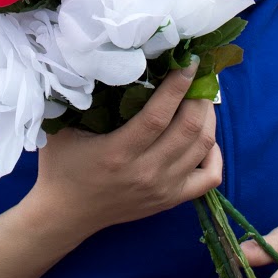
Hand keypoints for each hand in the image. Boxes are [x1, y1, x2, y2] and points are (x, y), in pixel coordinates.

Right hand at [27, 62, 221, 238]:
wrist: (66, 215)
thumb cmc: (62, 166)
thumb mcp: (63, 129)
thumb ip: (81, 99)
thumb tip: (103, 63)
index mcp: (118, 153)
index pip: (159, 115)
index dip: (178, 86)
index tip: (189, 62)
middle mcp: (145, 172)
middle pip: (189, 129)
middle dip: (200, 96)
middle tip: (200, 75)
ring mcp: (162, 188)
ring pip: (203, 147)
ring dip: (208, 117)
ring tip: (203, 98)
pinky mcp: (171, 200)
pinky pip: (210, 177)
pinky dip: (215, 154)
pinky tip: (206, 138)